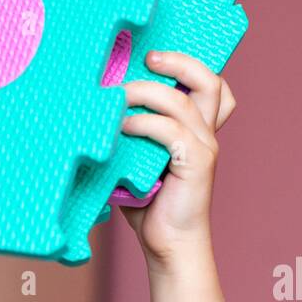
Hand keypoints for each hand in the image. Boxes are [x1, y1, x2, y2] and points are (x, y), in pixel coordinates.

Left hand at [118, 50, 236, 265]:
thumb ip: (128, 136)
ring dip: (147, 92)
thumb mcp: (136, 161)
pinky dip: (143, 123)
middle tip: (146, 59)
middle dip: (177, 62)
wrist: (168, 246)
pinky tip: (121, 126)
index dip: (189, 63)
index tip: (155, 56)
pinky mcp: (196, 164)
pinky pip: (170, 131)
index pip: (210, 84)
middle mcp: (206, 134)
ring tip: (119, 95)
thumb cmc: (150, 206)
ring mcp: (204, 147)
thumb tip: (91, 112)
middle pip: (208, 80)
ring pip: (182, 101)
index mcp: (197, 129)